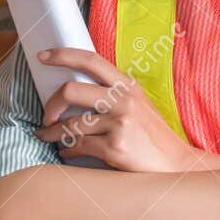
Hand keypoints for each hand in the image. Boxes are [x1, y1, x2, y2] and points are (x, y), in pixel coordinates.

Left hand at [32, 47, 195, 173]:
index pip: (91, 60)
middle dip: (51, 105)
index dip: (63, 55)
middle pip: (71, 91)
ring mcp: (120, 123)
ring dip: (52, 133)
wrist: (176, 164)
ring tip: (49, 137)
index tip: (43, 57)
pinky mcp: (115, 147)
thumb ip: (111, 95)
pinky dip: (67, 151)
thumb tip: (71, 92)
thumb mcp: (137, 106)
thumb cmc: (151, 136)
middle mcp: (124, 100)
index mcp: (128, 86)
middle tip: (46, 116)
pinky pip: (78, 146)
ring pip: (70, 124)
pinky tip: (68, 153)